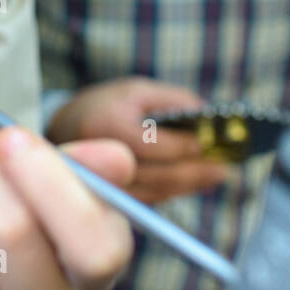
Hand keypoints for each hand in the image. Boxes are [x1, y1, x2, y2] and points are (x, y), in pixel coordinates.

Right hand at [46, 77, 230, 203]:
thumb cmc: (106, 105)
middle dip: (195, 171)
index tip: (209, 142)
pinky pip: (148, 199)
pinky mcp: (110, 200)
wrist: (64, 130)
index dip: (185, 145)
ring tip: (217, 175)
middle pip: (158, 173)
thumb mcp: (136, 89)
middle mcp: (101, 159)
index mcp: (107, 125)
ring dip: (189, 185)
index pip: (153, 143)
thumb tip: (207, 115)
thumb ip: (172, 100)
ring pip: (155, 192)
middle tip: (224, 167)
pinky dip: (173, 191)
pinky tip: (193, 182)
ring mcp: (103, 184)